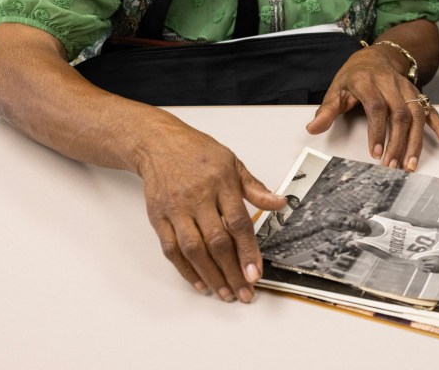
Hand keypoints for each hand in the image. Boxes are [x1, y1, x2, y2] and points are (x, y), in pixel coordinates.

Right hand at [136, 119, 284, 302]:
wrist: (159, 144)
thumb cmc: (199, 153)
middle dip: (232, 271)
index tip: (255, 272)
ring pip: (193, 250)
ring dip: (210, 275)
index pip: (238, 223)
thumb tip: (280, 203)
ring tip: (224, 293)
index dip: (248, 251)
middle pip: (216, 242)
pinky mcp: (158, 217)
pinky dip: (185, 270)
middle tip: (243, 292)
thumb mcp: (234, 163)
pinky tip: (200, 283)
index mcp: (222, 183)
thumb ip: (255, 188)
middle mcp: (198, 198)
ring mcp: (176, 209)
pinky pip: (171, 249)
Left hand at [305, 45, 438, 170]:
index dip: (377, 130)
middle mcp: (391, 84)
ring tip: (412, 164)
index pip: (376, 106)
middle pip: (399, 113)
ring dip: (416, 141)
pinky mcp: (417, 95)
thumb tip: (312, 128)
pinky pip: (431, 110)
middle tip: (393, 165)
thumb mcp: (336, 88)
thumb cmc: (354, 76)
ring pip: (416, 115)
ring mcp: (407, 89)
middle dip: (398, 142)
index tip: (375, 152)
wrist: (376, 56)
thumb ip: (326, 110)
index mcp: (368, 81)